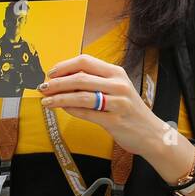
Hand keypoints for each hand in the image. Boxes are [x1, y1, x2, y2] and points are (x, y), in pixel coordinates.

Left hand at [38, 54, 165, 156]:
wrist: (151, 134)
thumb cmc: (129, 110)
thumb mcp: (117, 89)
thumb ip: (95, 82)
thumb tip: (64, 80)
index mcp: (117, 73)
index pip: (85, 61)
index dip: (65, 66)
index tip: (51, 72)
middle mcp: (118, 85)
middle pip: (80, 78)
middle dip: (58, 82)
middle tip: (43, 87)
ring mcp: (118, 103)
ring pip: (81, 96)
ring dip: (60, 98)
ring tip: (46, 101)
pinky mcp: (114, 121)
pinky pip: (87, 113)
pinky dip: (71, 110)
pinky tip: (61, 109)